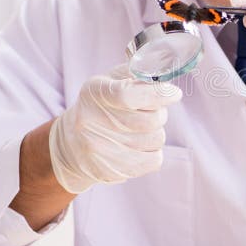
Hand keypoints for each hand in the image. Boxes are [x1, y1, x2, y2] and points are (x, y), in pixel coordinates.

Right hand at [48, 64, 180, 193]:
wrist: (72, 145)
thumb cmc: (100, 107)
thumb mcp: (110, 82)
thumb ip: (136, 75)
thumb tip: (165, 81)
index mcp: (95, 93)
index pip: (129, 95)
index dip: (158, 94)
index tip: (174, 93)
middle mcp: (93, 121)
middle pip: (151, 120)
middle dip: (159, 114)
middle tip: (149, 112)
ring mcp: (100, 149)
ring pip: (157, 139)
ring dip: (155, 133)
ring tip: (138, 131)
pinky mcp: (111, 170)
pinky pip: (155, 160)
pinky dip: (153, 152)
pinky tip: (138, 146)